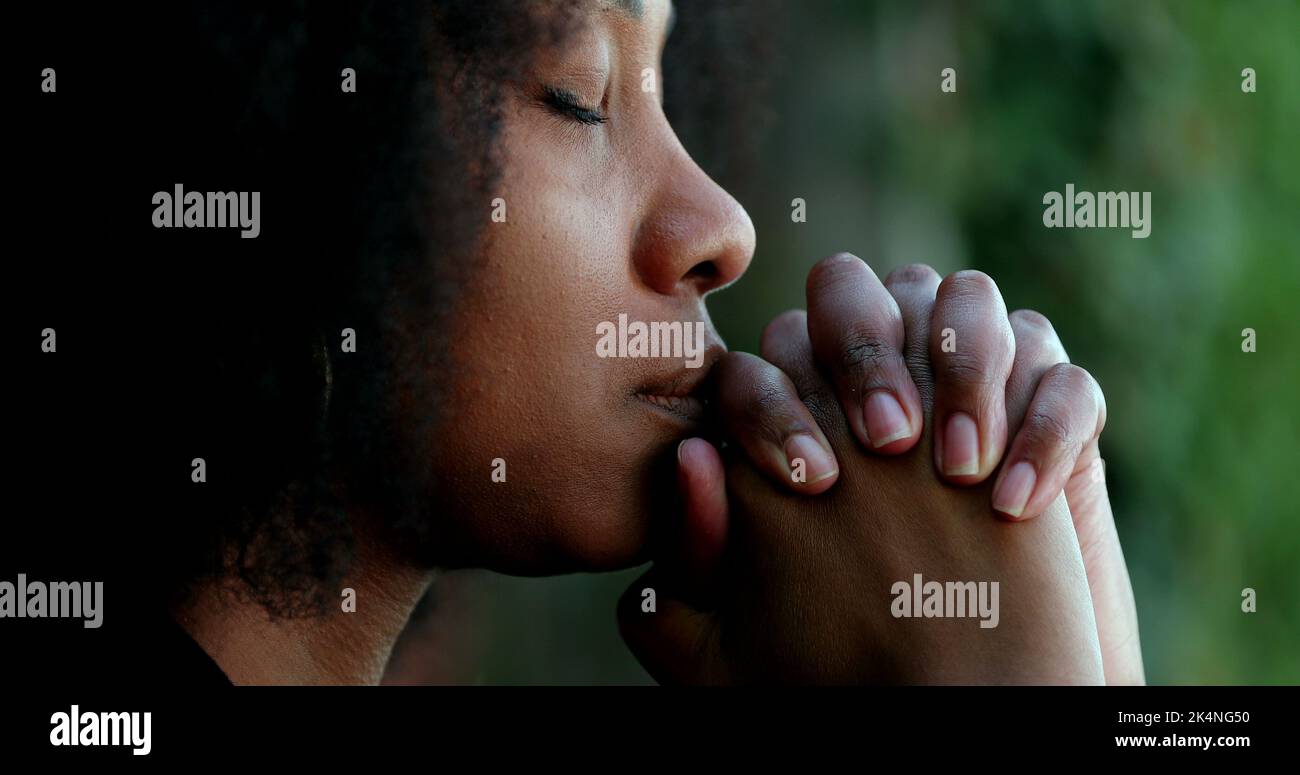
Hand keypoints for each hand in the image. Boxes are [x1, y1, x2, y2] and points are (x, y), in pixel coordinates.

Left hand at [622, 255, 1138, 682]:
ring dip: (962, 367)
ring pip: (965, 299)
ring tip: (958, 469)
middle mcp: (882, 376)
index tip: (810, 481)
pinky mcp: (1057, 418)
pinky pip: (1063, 379)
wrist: (963, 699)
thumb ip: (700, 550)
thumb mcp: (735, 633)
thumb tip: (694, 460)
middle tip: (887, 443)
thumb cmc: (838, 664)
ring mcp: (973, 384)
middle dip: (867, 353)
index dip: (782, 402)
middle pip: (855, 290)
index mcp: (800, 408)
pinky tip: (1014, 503)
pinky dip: (1044, 426)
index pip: (769, 353)